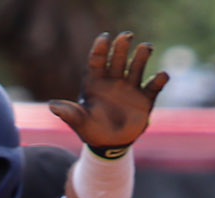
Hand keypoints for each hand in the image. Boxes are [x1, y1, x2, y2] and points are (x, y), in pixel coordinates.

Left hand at [47, 32, 168, 153]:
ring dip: (141, 57)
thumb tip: (52, 106)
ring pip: (137, 67)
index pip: (97, 61)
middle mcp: (114, 81)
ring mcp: (130, 88)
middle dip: (122, 47)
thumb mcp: (79, 122)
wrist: (110, 144)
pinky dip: (159, 80)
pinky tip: (162, 75)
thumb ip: (68, 113)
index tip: (105, 38)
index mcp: (96, 82)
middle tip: (126, 36)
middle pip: (118, 59)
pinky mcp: (145, 99)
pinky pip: (153, 87)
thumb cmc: (91, 130)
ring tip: (146, 47)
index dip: (101, 49)